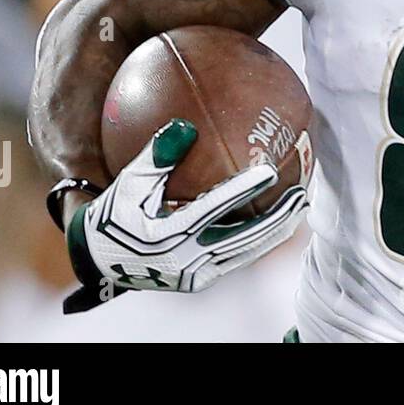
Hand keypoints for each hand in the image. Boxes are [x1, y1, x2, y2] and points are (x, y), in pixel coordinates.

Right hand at [63, 118, 308, 312]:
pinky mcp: (202, 279)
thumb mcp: (128, 183)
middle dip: (275, 219)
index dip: (241, 191)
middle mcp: (185, 259)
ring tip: (300, 207)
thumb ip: (156, 156)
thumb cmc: (118, 213)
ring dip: (276, 231)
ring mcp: (196, 274)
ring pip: (247, 252)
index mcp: (166, 236)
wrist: (103, 260)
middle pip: (242, 239)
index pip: (212, 210)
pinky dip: (261, 239)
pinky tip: (280, 220)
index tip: (268, 172)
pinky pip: (239, 257)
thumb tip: (184, 125)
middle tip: (301, 195)